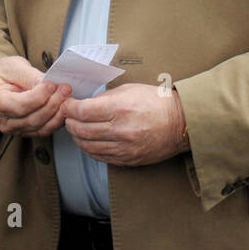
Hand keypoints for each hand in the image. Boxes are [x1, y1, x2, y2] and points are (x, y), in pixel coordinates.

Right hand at [0, 55, 69, 136]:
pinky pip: (45, 130)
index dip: (39, 96)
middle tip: (65, 89)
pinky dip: (57, 120)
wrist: (1, 82)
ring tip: (67, 97)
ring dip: (58, 113)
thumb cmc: (6, 73)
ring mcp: (15, 129)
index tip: (52, 85)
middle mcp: (4, 121)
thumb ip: (30, 76)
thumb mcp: (15, 67)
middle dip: (53, 104)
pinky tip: (64, 107)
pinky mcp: (27, 131)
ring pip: (41, 127)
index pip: (21, 105)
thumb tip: (48, 83)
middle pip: (33, 119)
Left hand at [63, 84, 187, 166]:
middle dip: (70, 123)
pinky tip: (89, 141)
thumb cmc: (156, 102)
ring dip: (77, 137)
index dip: (69, 108)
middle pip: (81, 130)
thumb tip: (84, 104)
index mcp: (120, 109)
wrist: (181, 123)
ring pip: (88, 146)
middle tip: (68, 117)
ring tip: (76, 129)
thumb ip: (105, 98)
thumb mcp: (130, 90)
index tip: (67, 104)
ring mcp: (125, 148)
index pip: (82, 111)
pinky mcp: (129, 160)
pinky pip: (101, 157)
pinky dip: (90, 149)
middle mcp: (121, 130)